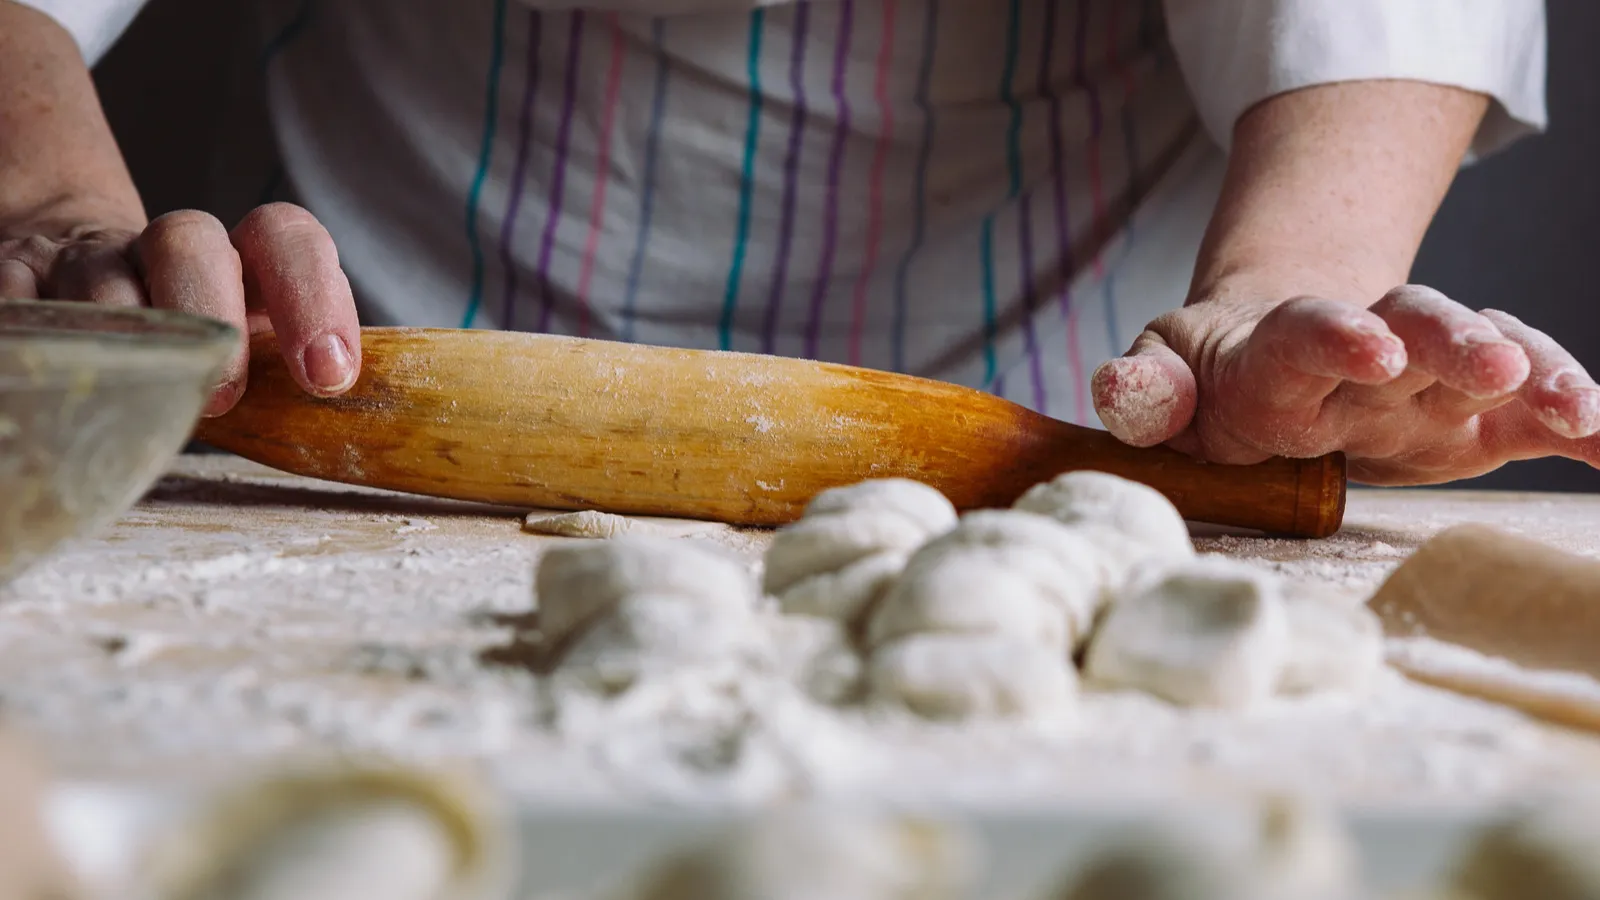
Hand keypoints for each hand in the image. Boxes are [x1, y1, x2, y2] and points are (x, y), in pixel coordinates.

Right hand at [0, 203, 360, 415]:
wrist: (93, 282)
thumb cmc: (203, 341)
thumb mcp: (260, 354)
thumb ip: (296, 372)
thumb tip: (341, 402)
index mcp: (247, 257)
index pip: (287, 239)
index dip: (315, 297)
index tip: (329, 374)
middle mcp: (170, 247)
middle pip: (189, 242)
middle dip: (211, 311)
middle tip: (224, 395)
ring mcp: (91, 257)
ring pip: (100, 272)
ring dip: (122, 329)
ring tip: (132, 393)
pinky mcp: (21, 274)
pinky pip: (14, 291)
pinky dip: (28, 323)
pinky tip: (42, 367)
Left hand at [1091, 284, 1599, 483]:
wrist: (1273, 356)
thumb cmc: (1214, 376)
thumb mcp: (1165, 373)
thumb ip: (1145, 388)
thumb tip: (1121, 392)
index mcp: (1279, 349)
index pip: (1305, 331)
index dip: (1336, 334)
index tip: (1370, 346)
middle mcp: (1368, 354)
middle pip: (1418, 325)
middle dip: (1455, 340)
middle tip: (1497, 362)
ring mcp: (1426, 384)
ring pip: (1490, 361)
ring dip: (1534, 377)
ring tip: (1575, 407)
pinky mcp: (1471, 421)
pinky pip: (1530, 419)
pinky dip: (1578, 425)